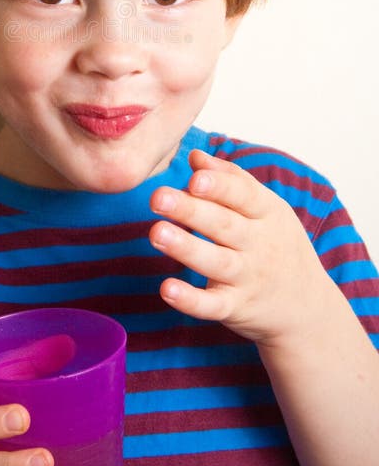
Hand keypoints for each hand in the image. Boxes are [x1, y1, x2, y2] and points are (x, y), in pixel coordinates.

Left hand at [149, 148, 335, 348]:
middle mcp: (259, 244)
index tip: (194, 178)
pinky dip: (191, 300)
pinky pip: (213, 305)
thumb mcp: (267, 208)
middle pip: (223, 224)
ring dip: (185, 248)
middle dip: (190, 210)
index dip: (219, 186)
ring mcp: (248, 278)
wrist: (308, 308)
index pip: (243, 194)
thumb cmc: (278, 244)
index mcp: (267, 213)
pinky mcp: (236, 308)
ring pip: (216, 262)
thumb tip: (195, 156)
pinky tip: (168, 289)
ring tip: (156, 233)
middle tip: (158, 197)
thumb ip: (230, 179)